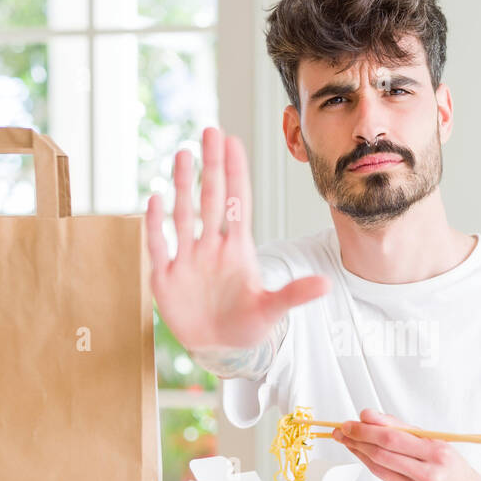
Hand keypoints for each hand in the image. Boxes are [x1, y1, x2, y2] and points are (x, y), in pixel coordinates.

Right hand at [145, 126, 329, 351]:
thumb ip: (294, 295)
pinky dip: (156, 225)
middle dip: (210, 166)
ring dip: (182, 186)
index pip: (237, 202)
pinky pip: (160, 245)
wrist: (219, 348)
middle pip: (211, 199)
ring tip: (182, 154)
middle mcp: (212, 247)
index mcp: (238, 249)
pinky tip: (154, 199)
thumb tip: (326, 285)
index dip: (235, 172)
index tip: (233, 141)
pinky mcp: (167, 277)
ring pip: (184, 215)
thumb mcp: (272, 310)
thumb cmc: (247, 324)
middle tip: (210, 132)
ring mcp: (188, 259)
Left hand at [333, 408, 480, 480]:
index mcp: (437, 453)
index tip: (350, 423)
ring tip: (348, 441)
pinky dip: (375, 468)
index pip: (392, 439)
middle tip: (342, 431)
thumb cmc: (449, 465)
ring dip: (360, 453)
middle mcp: (428, 475)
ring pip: (380, 469)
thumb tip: (368, 416)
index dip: (366, 430)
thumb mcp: (433, 440)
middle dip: (357, 440)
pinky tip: (368, 458)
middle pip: (382, 455)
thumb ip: (400, 427)